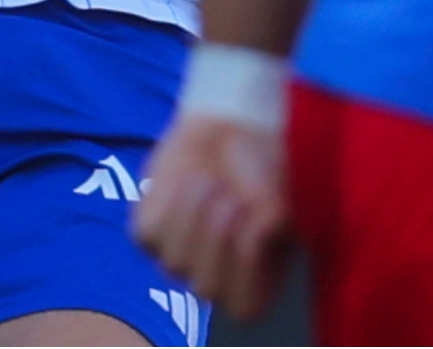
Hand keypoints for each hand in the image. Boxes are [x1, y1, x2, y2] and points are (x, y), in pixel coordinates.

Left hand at [131, 113, 291, 320]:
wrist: (231, 126)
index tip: (253, 216)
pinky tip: (183, 181)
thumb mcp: (284, 197)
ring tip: (208, 180)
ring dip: (193, 214)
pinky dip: (168, 202)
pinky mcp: (148, 233)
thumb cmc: (265, 166)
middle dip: (218, 235)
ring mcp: (179, 260)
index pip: (245, 308)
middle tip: (227, 192)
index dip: (246, 263)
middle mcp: (216, 282)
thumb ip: (274, 223)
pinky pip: (151, 233)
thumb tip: (258, 231)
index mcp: (257, 285)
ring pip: (174, 262)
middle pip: (206, 289)